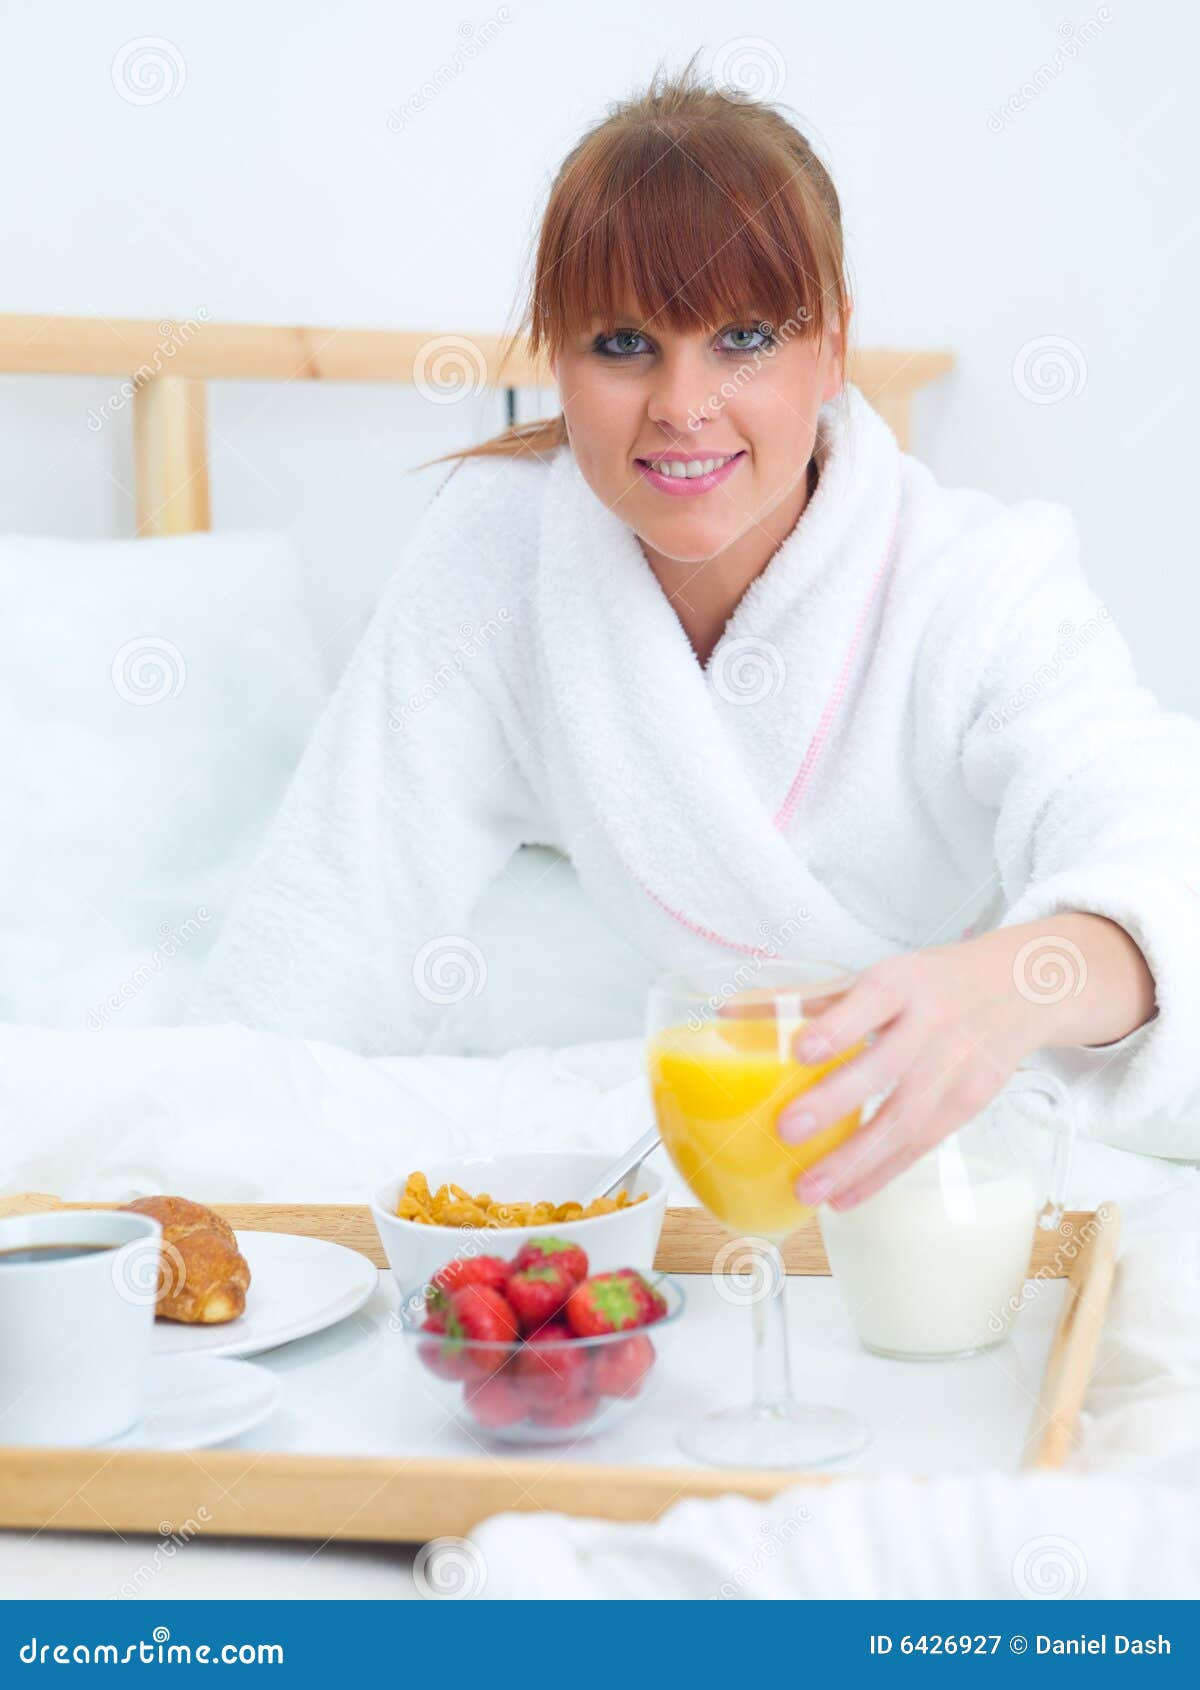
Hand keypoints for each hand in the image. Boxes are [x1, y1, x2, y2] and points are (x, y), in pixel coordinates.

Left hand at [778, 938, 1046, 1211]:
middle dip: (835, 1103)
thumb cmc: (930, 984)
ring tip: (809, 1190)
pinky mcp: (969, 1102)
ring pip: (905, 1120)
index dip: (838, 1026)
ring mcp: (955, 1067)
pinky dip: (882, 1175)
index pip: (870, 1003)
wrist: (1019, 989)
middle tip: (787, 1130)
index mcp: (901, 984)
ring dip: (856, 1161)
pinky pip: (921, 1145)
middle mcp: (932, 1024)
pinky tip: (846, 1198)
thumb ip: (810, 998)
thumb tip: (730, 1011)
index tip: (801, 1050)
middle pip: (885, 1068)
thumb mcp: (880, 977)